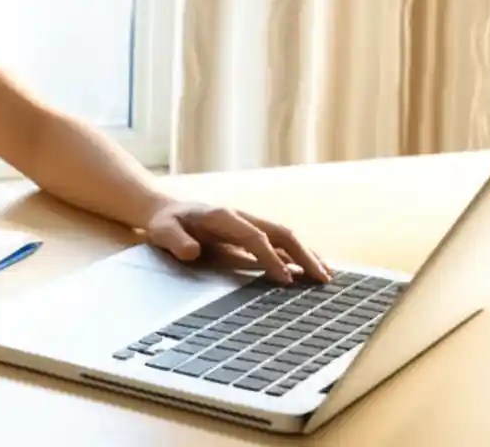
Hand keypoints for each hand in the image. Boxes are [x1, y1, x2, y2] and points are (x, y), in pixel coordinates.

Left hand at [143, 200, 332, 283]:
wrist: (166, 210)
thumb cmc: (166, 223)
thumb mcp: (162, 231)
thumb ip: (176, 241)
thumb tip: (192, 251)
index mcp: (223, 216)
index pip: (254, 236)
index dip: (270, 256)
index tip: (285, 278)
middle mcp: (241, 218)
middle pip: (280, 232)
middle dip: (303, 254)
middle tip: (321, 278)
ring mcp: (248, 225)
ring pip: (285, 237)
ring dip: (307, 255)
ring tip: (327, 277)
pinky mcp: (250, 235)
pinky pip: (279, 245)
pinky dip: (297, 257)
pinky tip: (310, 272)